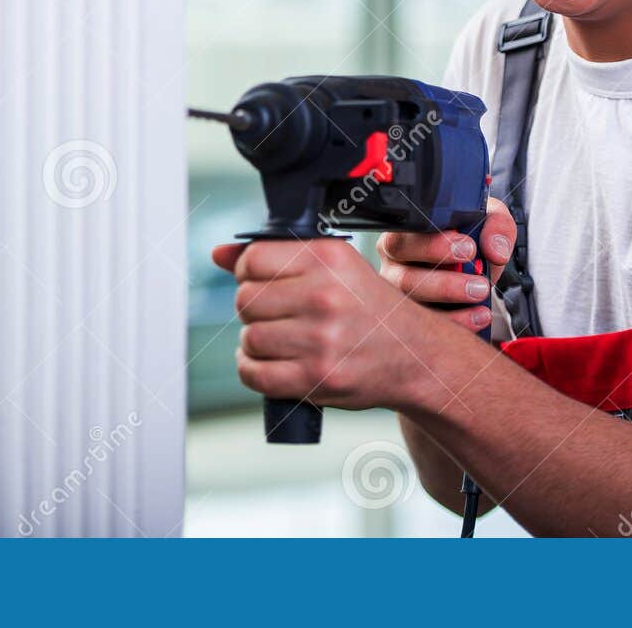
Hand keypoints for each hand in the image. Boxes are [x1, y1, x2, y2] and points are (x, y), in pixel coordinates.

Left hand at [209, 237, 477, 412]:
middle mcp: (324, 294)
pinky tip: (270, 364)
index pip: (252, 260)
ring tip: (281, 341)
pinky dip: (253, 371)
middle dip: (254, 310)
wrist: (414, 355)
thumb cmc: (369, 308)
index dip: (248, 273)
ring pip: (249, 338)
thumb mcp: (334, 268)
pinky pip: (255, 373)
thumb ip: (274, 256)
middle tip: (278, 316)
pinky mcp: (317, 378)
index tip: (263, 283)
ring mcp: (320, 339)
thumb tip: (217, 252)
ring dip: (256, 342)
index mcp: (328, 257)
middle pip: (245, 300)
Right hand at [376, 199, 516, 332]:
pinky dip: (457, 321)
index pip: (404, 239)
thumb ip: (495, 225)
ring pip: (415, 306)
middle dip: (444, 283)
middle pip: (405, 278)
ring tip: (481, 296)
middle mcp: (394, 264)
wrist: (476, 262)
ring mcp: (400, 294)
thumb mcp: (488, 218)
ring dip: (452, 306)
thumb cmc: (470, 235)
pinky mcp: (414, 317)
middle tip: (479, 283)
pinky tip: (479, 315)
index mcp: (404, 234)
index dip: (433, 246)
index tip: (469, 249)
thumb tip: (494, 249)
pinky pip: (427, 326)